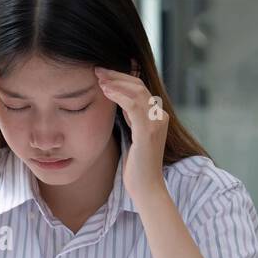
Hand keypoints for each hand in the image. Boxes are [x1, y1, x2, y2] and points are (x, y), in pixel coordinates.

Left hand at [94, 64, 166, 201]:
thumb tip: (118, 104)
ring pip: (137, 91)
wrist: (146, 187)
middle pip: (138, 85)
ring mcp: (156, 123)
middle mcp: (160, 116)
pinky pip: (134, 106)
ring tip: (98, 77)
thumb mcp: (132, 135)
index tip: (102, 73)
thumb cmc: (136, 165)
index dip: (121, 78)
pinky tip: (105, 90)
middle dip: (116, 75)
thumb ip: (130, 119)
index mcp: (156, 116)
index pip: (139, 88)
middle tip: (97, 69)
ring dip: (116, 82)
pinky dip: (119, 95)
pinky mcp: (149, 132)